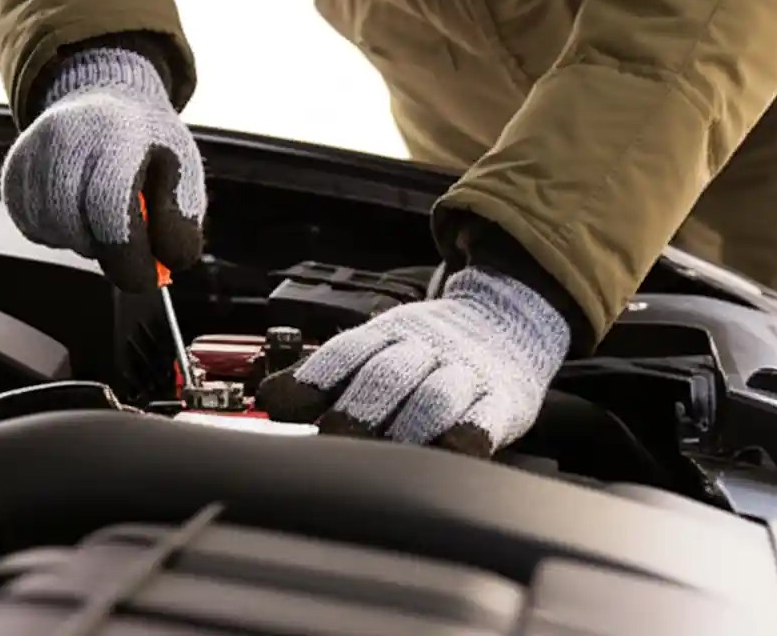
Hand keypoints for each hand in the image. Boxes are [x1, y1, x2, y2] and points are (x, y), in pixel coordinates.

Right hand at [0, 48, 205, 291]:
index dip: (129, 257)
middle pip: (77, 228)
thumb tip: (171, 261)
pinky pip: (34, 229)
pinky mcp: (11, 175)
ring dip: (84, 239)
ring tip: (104, 208)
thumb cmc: (146, 139)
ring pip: (54, 233)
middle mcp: (63, 139)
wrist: (103, 98)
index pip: (110, 210)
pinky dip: (60, 232)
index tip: (146, 278)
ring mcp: (30, 156)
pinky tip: (79, 207)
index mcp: (115, 133)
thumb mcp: (184, 168)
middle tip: (130, 235)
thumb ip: (179, 217)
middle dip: (109, 249)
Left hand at [255, 266, 569, 456]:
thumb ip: (331, 374)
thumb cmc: (431, 347)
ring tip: (379, 458)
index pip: (347, 351)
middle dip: (354, 409)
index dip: (312, 377)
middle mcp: (426, 350)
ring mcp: (465, 375)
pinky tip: (445, 454)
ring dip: (403, 428)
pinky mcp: (502, 402)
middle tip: (328, 438)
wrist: (510, 317)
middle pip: (386, 375)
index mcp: (390, 334)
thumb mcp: (381, 344)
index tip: (279, 404)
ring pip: (434, 398)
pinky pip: (483, 420)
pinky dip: (463, 438)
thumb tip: (266, 398)